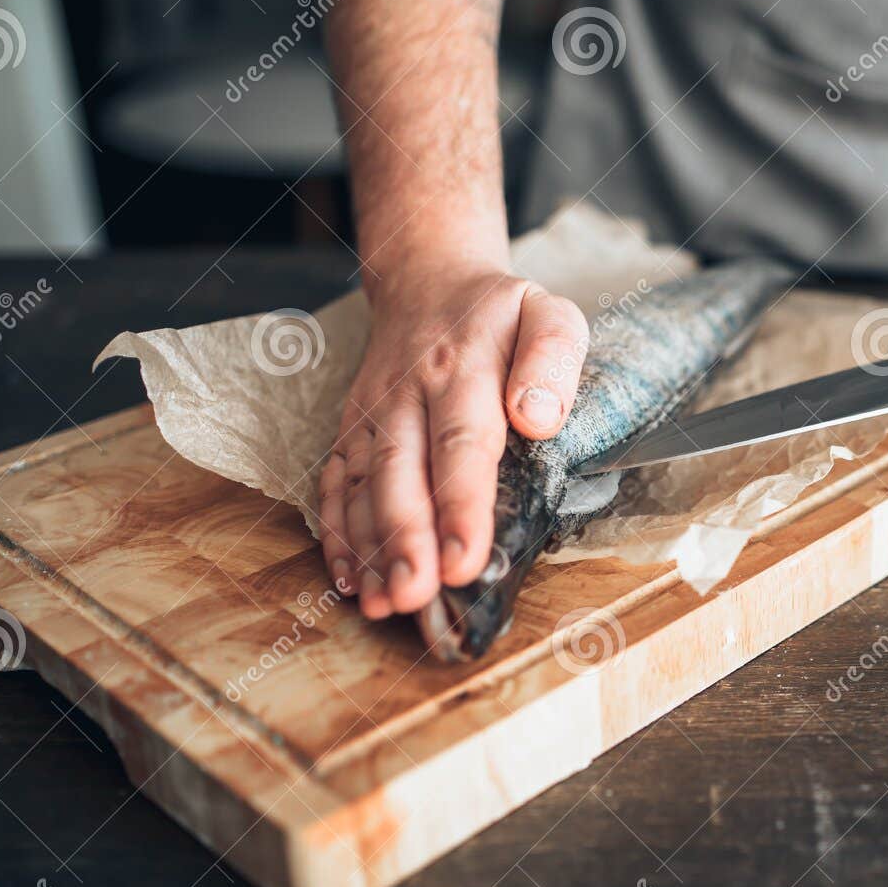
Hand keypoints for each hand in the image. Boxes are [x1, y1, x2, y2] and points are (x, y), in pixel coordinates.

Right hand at [318, 267, 588, 618]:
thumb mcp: (547, 313)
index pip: (462, 442)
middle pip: (402, 472)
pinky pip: (335, 484)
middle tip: (415, 595)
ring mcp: (372, 414)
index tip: (466, 558)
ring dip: (370, 548)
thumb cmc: (501, 313)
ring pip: (364, 486)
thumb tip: (538, 418)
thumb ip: (552, 359)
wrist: (429, 282)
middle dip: (406, 539)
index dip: (461, 504)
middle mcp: (407, 393)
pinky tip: (348, 581)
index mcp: (462, 366)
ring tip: (384, 604)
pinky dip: (336, 534)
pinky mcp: (352, 430)